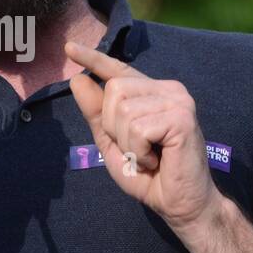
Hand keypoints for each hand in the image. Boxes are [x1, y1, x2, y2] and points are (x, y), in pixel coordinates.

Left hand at [66, 41, 220, 231]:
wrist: (181, 204)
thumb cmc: (150, 176)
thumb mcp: (113, 143)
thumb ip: (97, 114)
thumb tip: (78, 80)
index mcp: (152, 93)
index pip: (118, 71)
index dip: (93, 58)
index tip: (69, 48)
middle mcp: (168, 90)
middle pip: (114, 91)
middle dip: (113, 127)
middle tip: (137, 150)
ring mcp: (178, 101)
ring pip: (124, 111)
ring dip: (127, 144)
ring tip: (147, 157)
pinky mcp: (183, 117)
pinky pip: (138, 128)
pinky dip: (138, 151)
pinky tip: (156, 160)